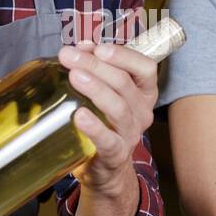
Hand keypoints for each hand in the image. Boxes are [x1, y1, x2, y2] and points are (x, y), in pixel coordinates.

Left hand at [57, 40, 157, 194]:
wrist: (104, 167)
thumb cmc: (104, 123)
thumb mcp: (104, 93)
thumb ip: (95, 68)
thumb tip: (80, 47)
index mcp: (143, 93)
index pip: (145, 68)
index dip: (123, 55)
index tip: (98, 49)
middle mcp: (142, 112)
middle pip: (124, 83)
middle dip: (96, 66)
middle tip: (69, 57)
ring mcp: (131, 134)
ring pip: (118, 107)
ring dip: (96, 89)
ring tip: (74, 77)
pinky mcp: (116, 154)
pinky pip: (108, 140)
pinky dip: (94, 127)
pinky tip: (79, 115)